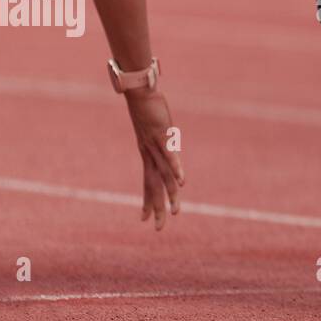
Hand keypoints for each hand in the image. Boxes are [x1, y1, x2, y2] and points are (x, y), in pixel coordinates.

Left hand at [125, 87, 183, 228]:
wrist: (138, 90)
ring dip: (171, 195)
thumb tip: (164, 142)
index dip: (146, 202)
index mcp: (147, 155)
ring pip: (164, 176)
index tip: (143, 220)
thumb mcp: (153, 129)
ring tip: (176, 212)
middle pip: (153, 187)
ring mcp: (155, 146)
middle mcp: (149, 155)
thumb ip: (159, 139)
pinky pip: (170, 156)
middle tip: (158, 229)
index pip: (146, 184)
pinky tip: (182, 181)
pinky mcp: (162, 136)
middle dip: (156, 209)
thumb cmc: (146, 107)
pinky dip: (176, 169)